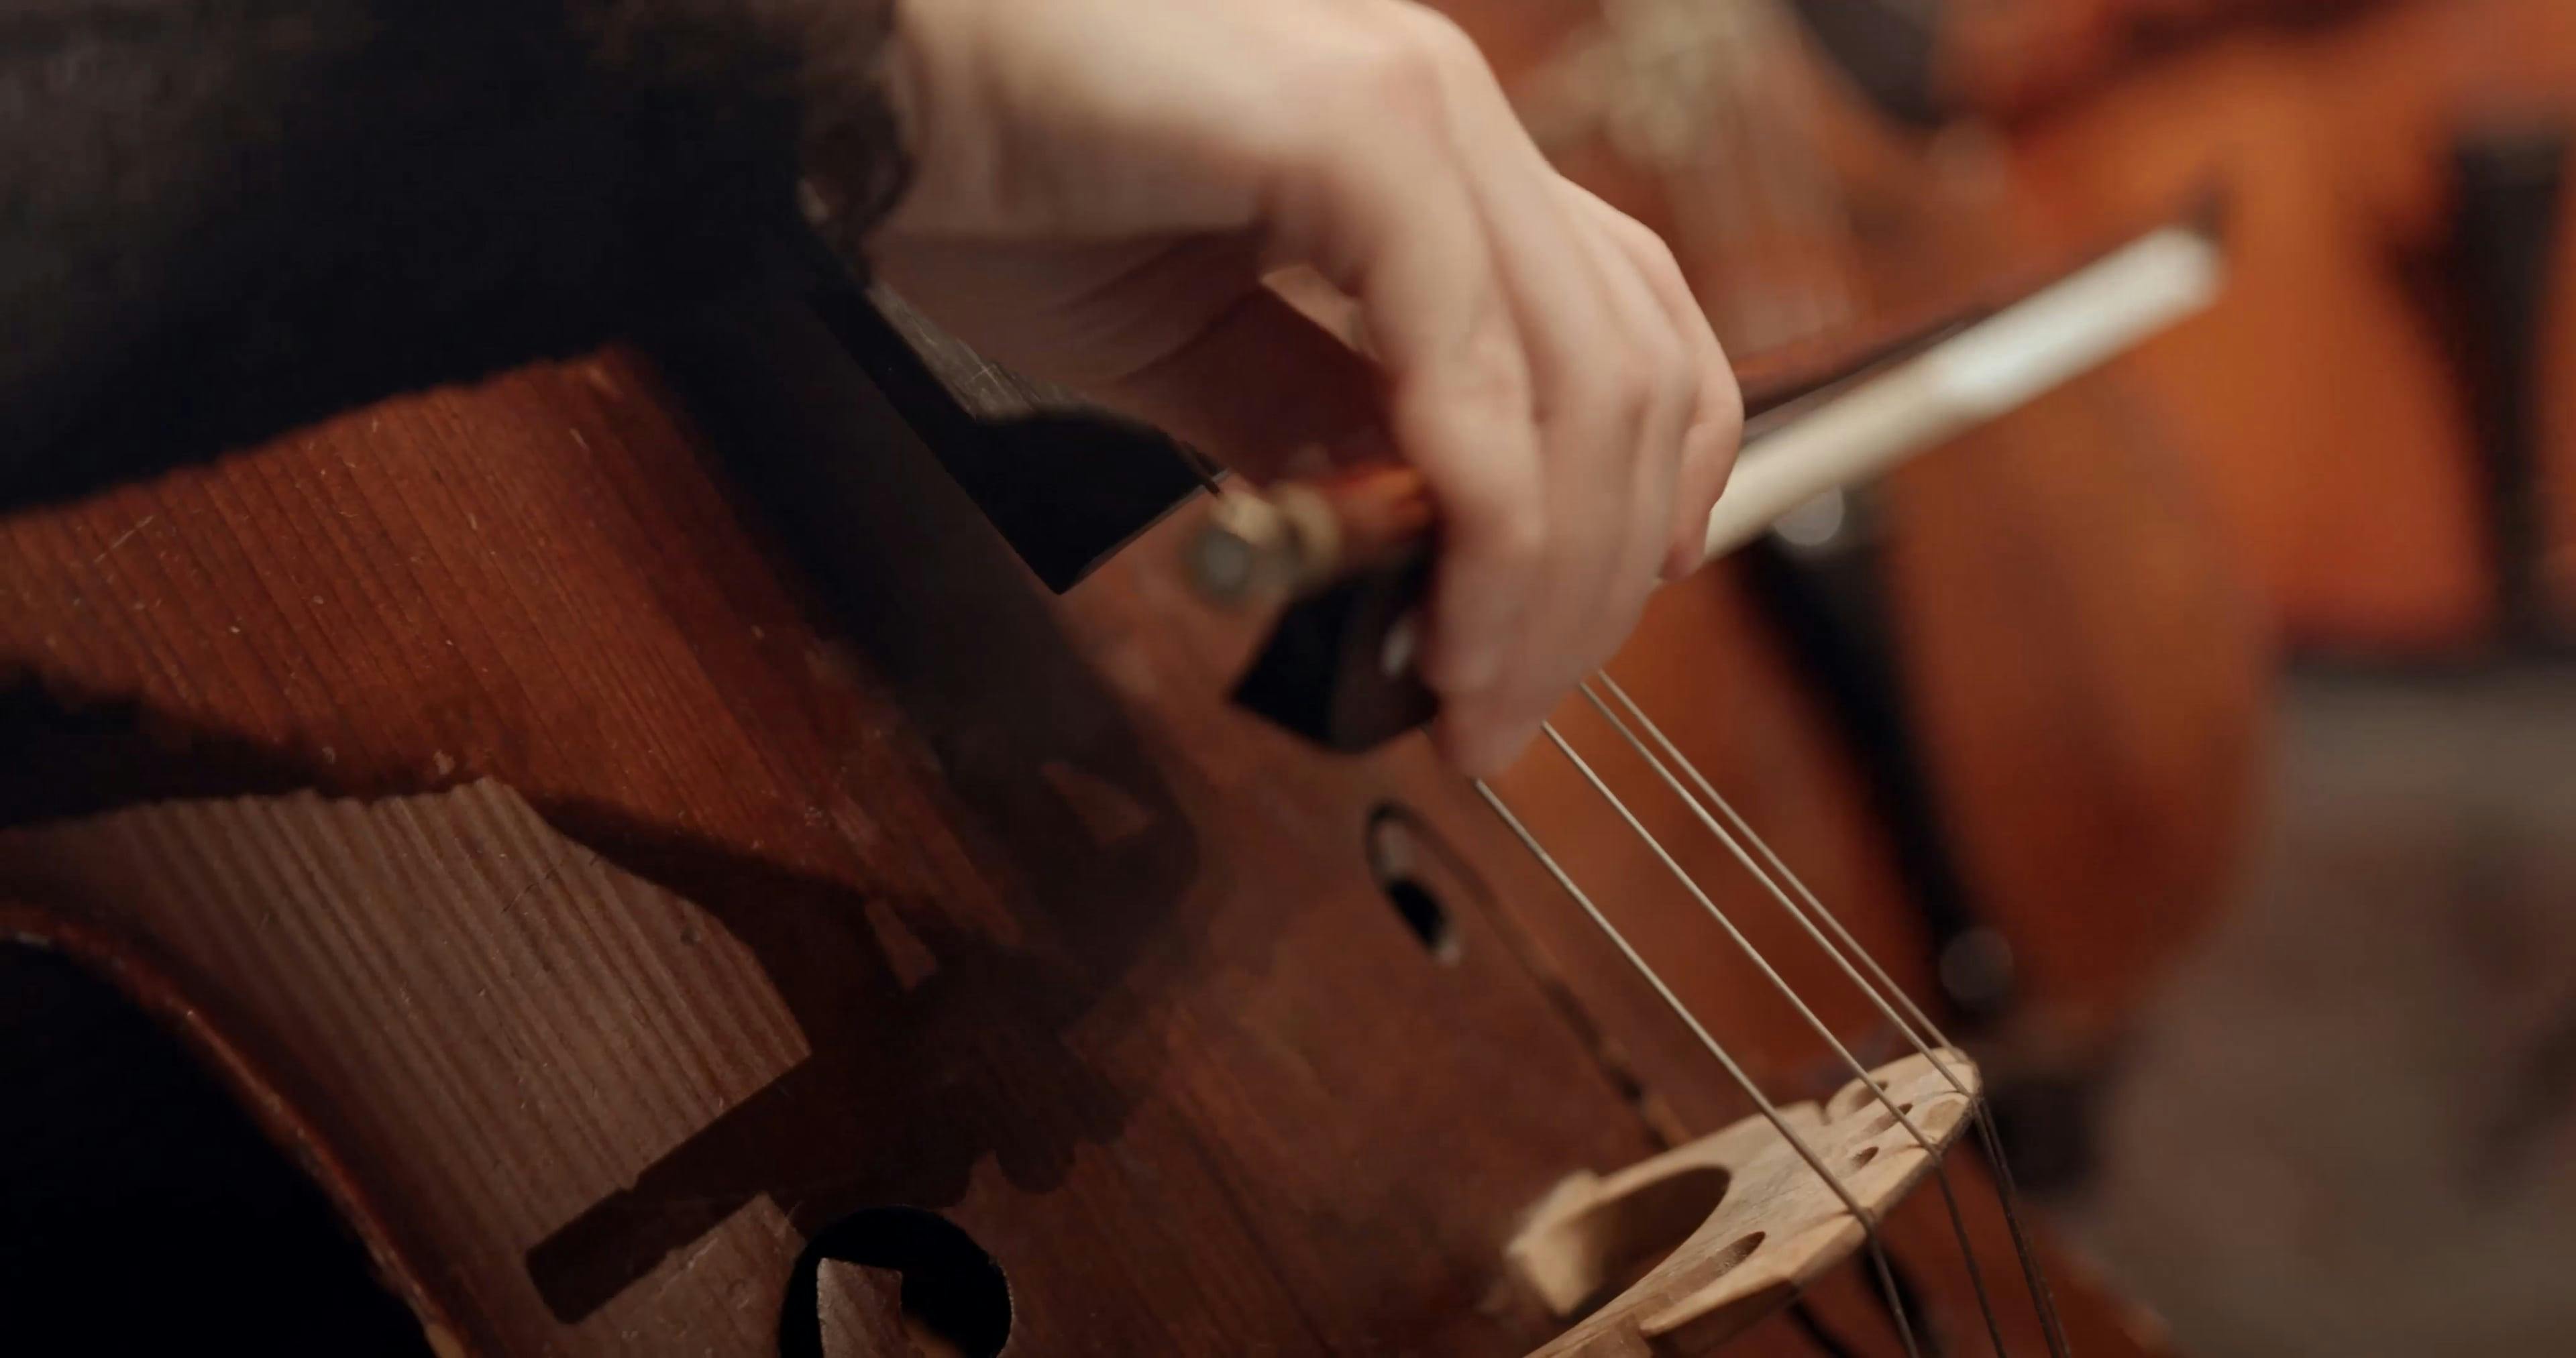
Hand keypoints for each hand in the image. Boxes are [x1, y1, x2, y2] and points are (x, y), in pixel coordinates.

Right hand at [857, 0, 1740, 774]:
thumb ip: (1316, 429)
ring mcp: (1421, 109)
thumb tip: (1425, 546)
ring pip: (1590, 386)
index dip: (1629, 510)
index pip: (1622, 337)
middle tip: (1509, 712)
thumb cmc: (991, 185)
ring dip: (1552, 583)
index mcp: (1429, 160)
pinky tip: (1441, 622)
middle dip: (1599, 582)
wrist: (853, 87)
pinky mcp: (1358, 133)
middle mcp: (1453, 116)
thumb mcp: (1187, 350)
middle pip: (1638, 376)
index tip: (1548, 648)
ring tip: (1475, 696)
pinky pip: (1475, 372)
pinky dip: (1490, 526)